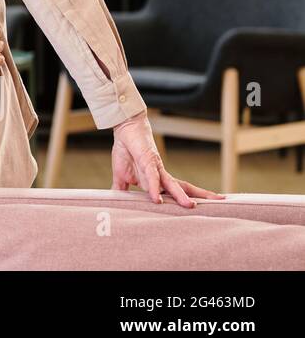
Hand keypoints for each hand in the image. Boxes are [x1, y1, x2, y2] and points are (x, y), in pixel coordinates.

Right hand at [111, 110, 225, 207]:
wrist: (124, 129)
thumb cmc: (126, 150)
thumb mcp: (121, 176)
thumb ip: (122, 189)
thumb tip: (118, 200)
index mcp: (157, 179)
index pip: (175, 191)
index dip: (187, 198)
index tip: (200, 208)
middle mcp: (161, 174)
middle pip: (183, 187)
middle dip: (199, 196)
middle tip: (219, 202)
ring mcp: (155, 168)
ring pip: (172, 184)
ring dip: (181, 196)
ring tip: (191, 206)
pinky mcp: (147, 160)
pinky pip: (152, 177)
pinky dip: (154, 189)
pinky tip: (157, 199)